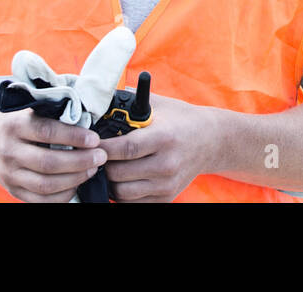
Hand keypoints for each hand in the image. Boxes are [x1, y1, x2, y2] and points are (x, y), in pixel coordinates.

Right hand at [0, 103, 107, 202]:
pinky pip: (39, 200)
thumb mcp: (29, 110)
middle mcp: (9, 150)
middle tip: (100, 157)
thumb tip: (88, 122)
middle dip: (80, 161)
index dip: (74, 137)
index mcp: (15, 125)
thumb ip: (54, 115)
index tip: (95, 139)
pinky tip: (76, 185)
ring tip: (93, 170)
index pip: (47, 132)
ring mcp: (9, 173)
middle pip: (48, 162)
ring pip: (45, 184)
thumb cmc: (15, 120)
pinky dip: (61, 195)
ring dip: (75, 179)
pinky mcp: (11, 189)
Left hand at [101, 93, 219, 201]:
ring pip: (122, 193)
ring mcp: (167, 184)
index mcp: (164, 138)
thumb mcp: (160, 105)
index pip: (125, 148)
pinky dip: (122, 194)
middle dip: (102, 165)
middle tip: (96, 156)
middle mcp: (167, 164)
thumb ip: (132, 102)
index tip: (90, 143)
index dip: (103, 148)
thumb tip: (101, 99)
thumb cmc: (182, 120)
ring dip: (109, 182)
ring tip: (108, 168)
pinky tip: (122, 179)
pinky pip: (133, 203)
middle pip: (119, 173)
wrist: (212, 141)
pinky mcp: (167, 197)